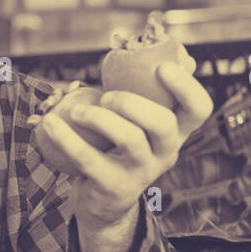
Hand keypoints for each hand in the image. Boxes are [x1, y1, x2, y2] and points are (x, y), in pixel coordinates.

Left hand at [31, 58, 212, 228]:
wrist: (103, 201)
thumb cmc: (118, 145)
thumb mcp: (137, 119)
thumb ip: (148, 89)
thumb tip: (170, 51)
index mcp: (177, 131)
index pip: (200, 109)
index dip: (186, 86)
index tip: (163, 67)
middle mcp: (167, 153)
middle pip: (164, 123)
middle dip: (134, 102)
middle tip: (106, 97)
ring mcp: (142, 173)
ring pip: (129, 140)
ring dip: (99, 118)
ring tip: (74, 111)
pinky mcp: (113, 187)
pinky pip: (89, 159)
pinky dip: (67, 138)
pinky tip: (51, 123)